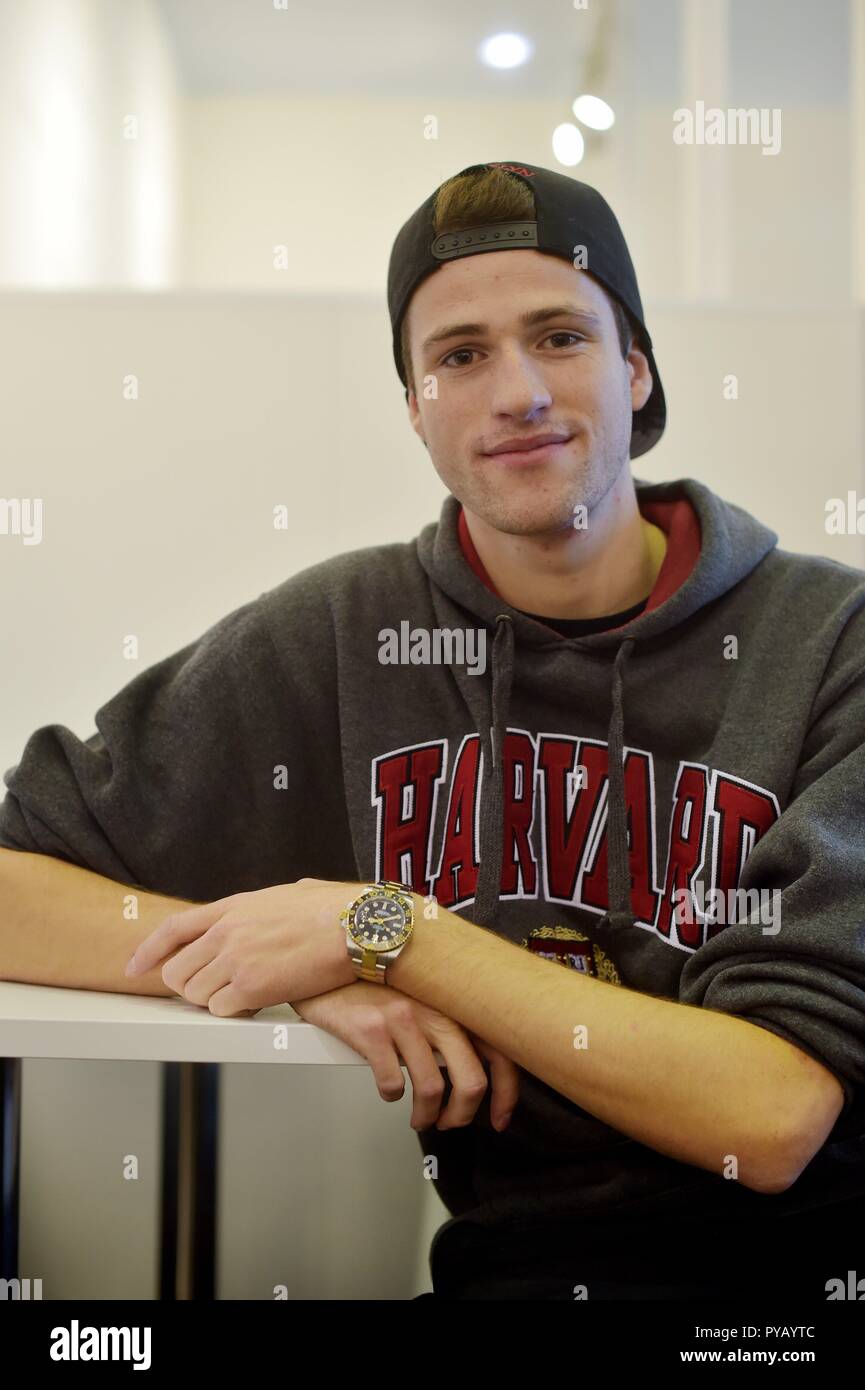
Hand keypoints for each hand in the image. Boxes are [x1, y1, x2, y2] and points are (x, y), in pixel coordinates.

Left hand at [123, 878, 365, 1015]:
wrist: (358, 926)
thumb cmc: (336, 910)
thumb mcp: (288, 895)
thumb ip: (264, 907)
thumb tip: (274, 908)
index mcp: (233, 907)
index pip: (173, 929)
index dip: (148, 951)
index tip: (135, 967)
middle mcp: (226, 932)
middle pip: (177, 972)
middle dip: (190, 988)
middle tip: (215, 992)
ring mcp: (236, 960)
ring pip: (196, 996)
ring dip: (215, 1002)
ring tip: (245, 996)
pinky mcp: (252, 988)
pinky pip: (222, 1011)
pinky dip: (236, 1013)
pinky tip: (260, 1003)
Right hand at [291, 981, 519, 1131]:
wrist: (335, 959)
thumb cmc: (382, 982)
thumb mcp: (427, 996)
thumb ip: (452, 1024)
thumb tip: (474, 1069)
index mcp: (456, 1004)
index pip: (501, 1054)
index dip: (507, 1095)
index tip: (498, 1117)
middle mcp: (437, 1010)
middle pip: (471, 1081)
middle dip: (462, 1115)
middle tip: (450, 1122)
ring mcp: (405, 1019)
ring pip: (431, 1089)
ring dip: (425, 1116)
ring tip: (418, 1118)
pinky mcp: (373, 1030)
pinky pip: (391, 1083)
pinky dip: (391, 1095)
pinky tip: (388, 1089)